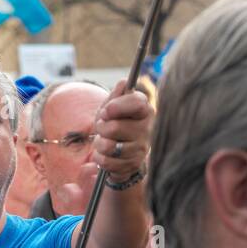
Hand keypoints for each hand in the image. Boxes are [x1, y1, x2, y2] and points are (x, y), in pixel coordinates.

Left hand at [76, 80, 150, 195]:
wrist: (119, 149)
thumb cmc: (116, 122)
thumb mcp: (114, 105)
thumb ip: (118, 93)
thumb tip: (124, 83)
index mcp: (145, 110)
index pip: (136, 103)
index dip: (115, 107)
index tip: (105, 111)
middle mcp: (147, 129)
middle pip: (115, 128)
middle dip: (101, 127)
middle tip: (102, 127)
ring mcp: (142, 148)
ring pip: (109, 146)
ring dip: (99, 143)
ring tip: (103, 141)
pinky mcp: (133, 164)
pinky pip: (108, 162)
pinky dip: (100, 158)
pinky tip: (105, 154)